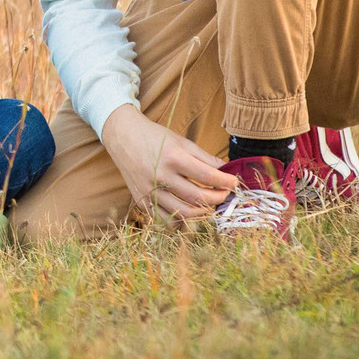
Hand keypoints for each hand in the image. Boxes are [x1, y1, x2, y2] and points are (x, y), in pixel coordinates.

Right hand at [101, 103, 237, 220]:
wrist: (123, 137)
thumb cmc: (155, 138)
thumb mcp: (182, 142)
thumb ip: (205, 158)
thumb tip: (227, 171)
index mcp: (173, 158)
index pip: (207, 177)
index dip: (226, 182)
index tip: (234, 183)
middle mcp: (160, 176)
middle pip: (198, 198)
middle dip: (218, 198)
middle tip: (224, 194)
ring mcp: (149, 191)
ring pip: (184, 213)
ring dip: (203, 211)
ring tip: (209, 203)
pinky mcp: (142, 201)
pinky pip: (165, 220)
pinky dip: (181, 220)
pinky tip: (188, 210)